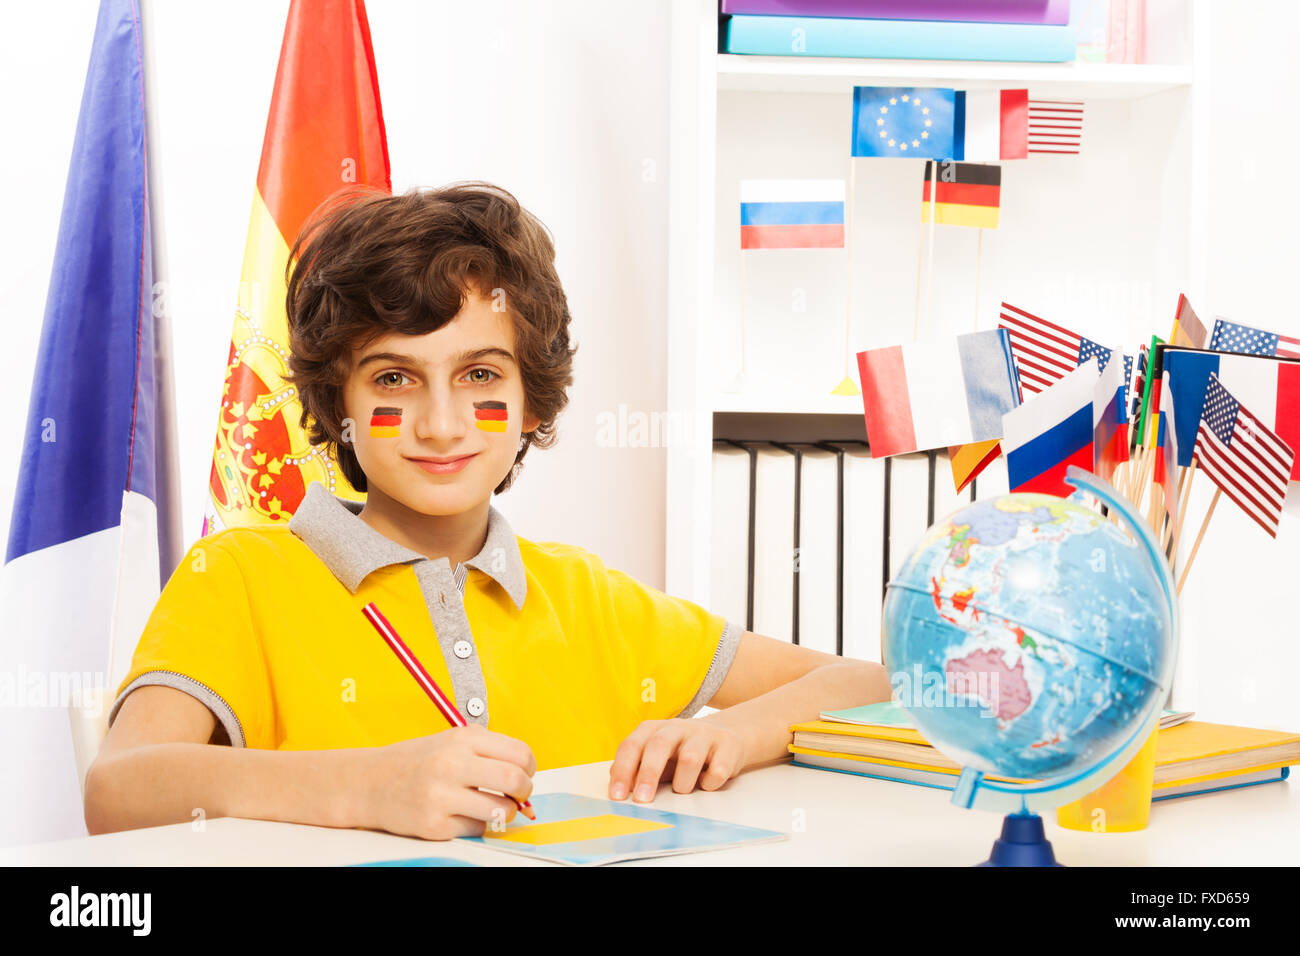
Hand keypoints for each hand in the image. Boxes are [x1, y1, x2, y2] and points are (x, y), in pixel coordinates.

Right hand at [358, 724, 535, 840]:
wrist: (369, 782)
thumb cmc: (417, 762)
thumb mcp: (452, 742)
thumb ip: (488, 753)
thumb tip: (526, 776)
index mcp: (462, 738)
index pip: (519, 753)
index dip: (529, 767)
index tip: (524, 773)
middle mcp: (452, 764)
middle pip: (515, 780)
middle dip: (525, 791)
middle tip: (517, 795)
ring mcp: (441, 796)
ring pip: (501, 810)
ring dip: (505, 812)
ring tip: (492, 806)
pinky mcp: (434, 824)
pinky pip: (477, 828)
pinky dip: (477, 823)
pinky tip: (462, 814)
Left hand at [607, 717, 748, 802]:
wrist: (727, 736)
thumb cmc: (683, 751)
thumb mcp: (658, 758)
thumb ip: (637, 768)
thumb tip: (615, 782)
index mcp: (654, 729)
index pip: (632, 745)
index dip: (623, 770)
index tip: (617, 796)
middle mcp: (677, 727)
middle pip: (659, 745)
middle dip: (648, 774)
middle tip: (643, 800)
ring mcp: (704, 734)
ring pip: (690, 758)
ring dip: (684, 783)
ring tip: (683, 790)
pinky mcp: (728, 744)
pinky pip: (717, 770)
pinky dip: (710, 784)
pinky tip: (707, 783)